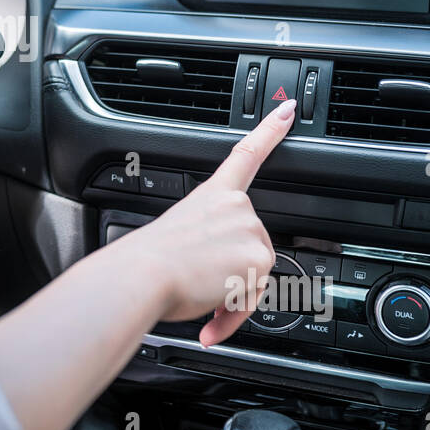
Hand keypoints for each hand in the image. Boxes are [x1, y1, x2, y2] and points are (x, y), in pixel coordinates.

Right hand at [124, 99, 296, 345]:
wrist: (142, 276)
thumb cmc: (148, 262)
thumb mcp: (180, 237)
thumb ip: (210, 244)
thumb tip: (223, 273)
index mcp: (213, 195)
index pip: (247, 155)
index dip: (270, 131)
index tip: (287, 111)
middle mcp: (236, 207)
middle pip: (254, 246)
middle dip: (234, 273)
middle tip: (202, 283)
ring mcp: (250, 231)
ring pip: (255, 275)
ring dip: (232, 297)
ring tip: (200, 299)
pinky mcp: (259, 260)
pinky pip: (254, 298)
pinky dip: (233, 315)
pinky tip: (210, 318)